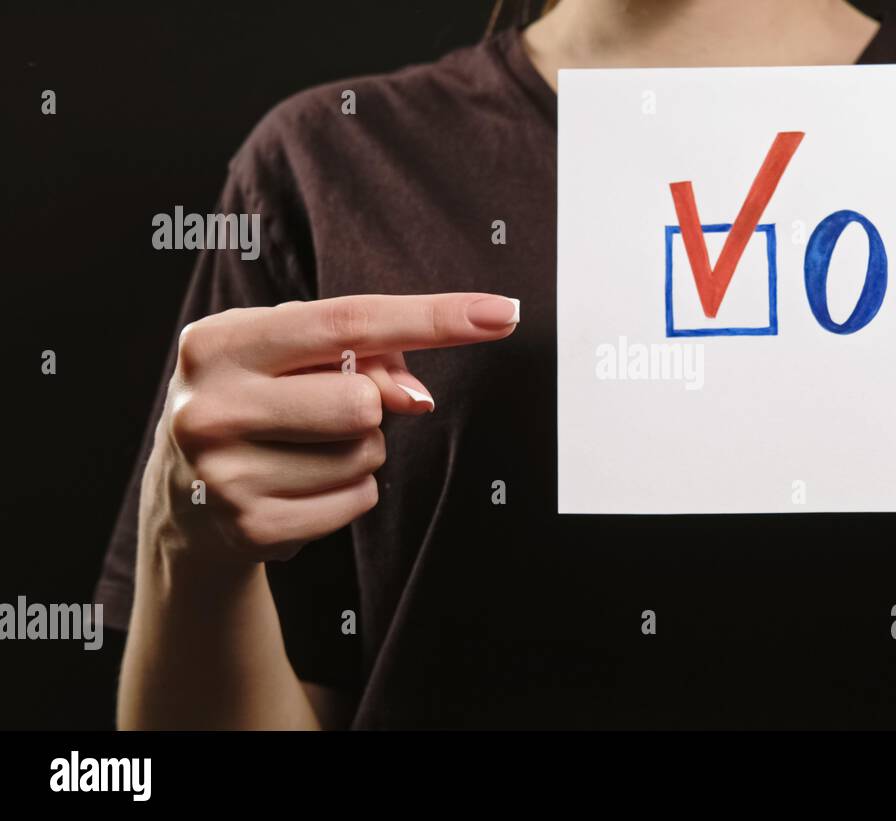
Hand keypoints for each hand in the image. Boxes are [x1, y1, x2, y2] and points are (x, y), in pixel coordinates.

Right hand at [140, 292, 519, 569]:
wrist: (184, 493)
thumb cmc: (259, 401)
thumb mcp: (294, 358)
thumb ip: (365, 353)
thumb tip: (413, 394)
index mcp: (218, 343)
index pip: (347, 321)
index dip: (432, 316)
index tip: (501, 312)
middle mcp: (210, 407)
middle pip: (361, 401)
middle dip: (368, 405)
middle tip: (325, 410)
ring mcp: (225, 475)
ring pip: (366, 453)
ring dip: (360, 450)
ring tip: (304, 449)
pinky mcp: (253, 529)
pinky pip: (359, 500)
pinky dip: (350, 491)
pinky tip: (301, 485)